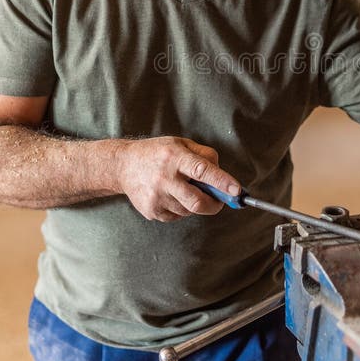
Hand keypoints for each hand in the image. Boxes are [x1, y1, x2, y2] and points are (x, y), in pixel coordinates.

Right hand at [116, 136, 239, 221]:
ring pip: (189, 210)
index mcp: (174, 157)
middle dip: (214, 204)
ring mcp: (156, 197)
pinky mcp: (151, 211)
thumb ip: (204, 156)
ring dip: (194, 203)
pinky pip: (177, 216)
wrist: (123, 166)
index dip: (222, 181)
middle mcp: (164, 178)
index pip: (202, 171)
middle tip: (218, 200)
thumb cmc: (157, 153)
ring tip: (183, 188)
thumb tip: (223, 175)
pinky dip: (181, 208)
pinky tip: (170, 195)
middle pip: (197, 202)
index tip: (236, 190)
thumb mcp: (181, 144)